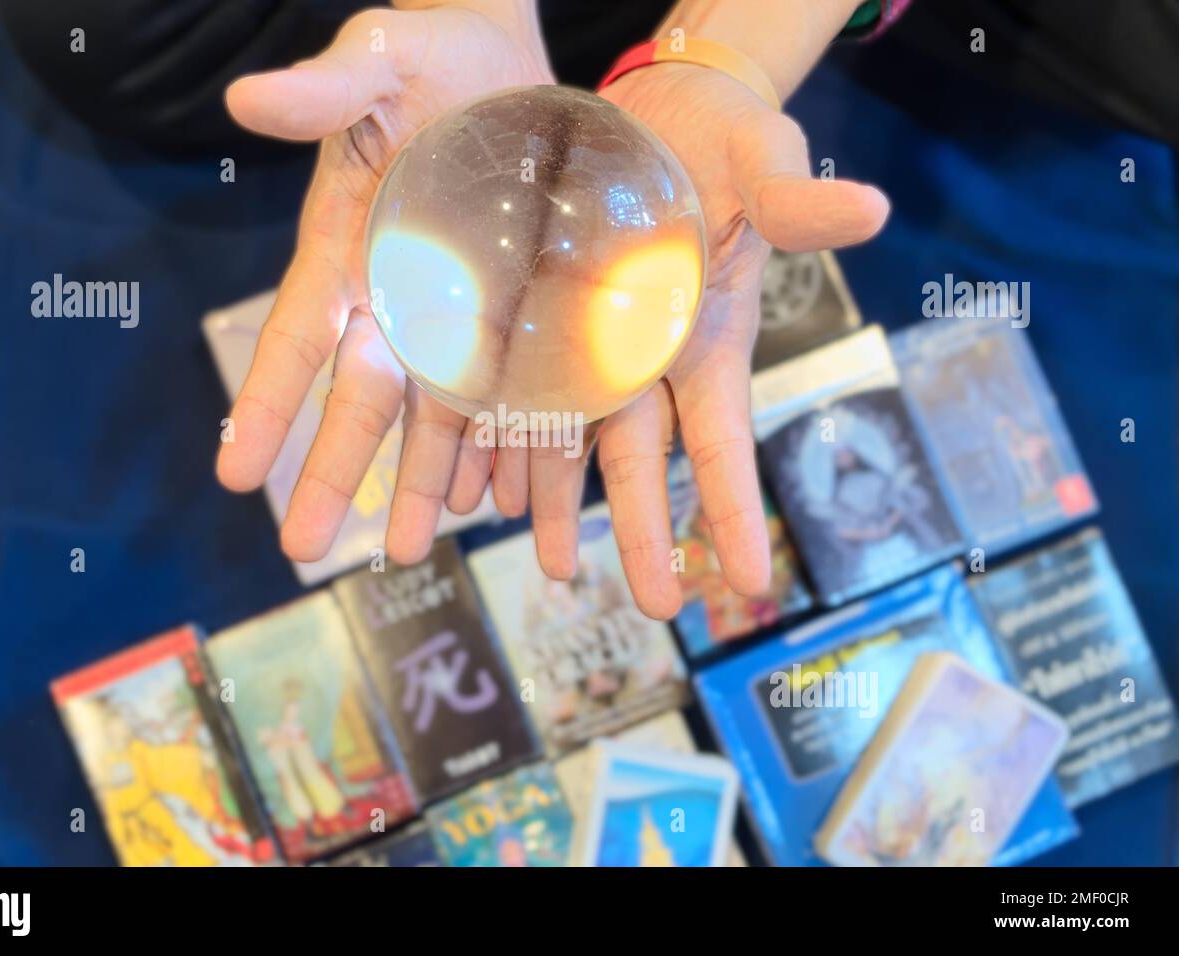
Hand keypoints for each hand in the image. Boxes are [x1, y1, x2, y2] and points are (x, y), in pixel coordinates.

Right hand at [215, 2, 553, 563]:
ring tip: (408, 551)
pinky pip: (511, 396)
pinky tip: (497, 503)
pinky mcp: (519, 319)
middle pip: (360, 402)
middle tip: (303, 550)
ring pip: (436, 418)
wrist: (509, 62)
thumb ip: (326, 92)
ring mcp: (460, 318)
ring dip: (420, 484)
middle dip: (333, 474)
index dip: (264, 405)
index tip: (233, 473)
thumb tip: (248, 100)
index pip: (296, 338)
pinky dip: (504, 448)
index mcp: (349, 249)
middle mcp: (397, 300)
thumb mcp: (379, 61)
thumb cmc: (431, 54)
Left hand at [522, 61, 888, 618]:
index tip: (749, 579)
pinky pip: (510, 391)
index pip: (725, 436)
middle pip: (641, 456)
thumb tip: (873, 207)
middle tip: (654, 604)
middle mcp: (647, 356)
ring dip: (557, 503)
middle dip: (644, 529)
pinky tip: (479, 489)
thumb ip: (797, 199)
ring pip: (568, 439)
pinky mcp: (538, 318)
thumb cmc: (726, 142)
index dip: (735, 506)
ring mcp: (590, 343)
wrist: (659, 117)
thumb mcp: (763, 159)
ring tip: (549, 567)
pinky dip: (496, 439)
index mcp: (705, 337)